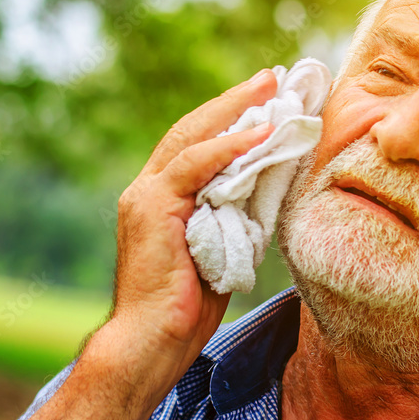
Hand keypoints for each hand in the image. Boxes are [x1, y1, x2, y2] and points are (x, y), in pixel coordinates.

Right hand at [96, 69, 276, 397]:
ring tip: (270, 87)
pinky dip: (228, 147)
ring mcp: (146, 196)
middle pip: (194, 129)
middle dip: (235, 101)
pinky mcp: (151, 209)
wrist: (152, 343)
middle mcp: (149, 189)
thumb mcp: (224, 248)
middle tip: (272, 76)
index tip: (268, 99)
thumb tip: (272, 190)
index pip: (198, 144)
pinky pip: (194, 166)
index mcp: (164, 199)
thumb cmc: (188, 305)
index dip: (231, 119)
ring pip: (192, 138)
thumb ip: (237, 215)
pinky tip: (259, 131)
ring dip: (235, 110)